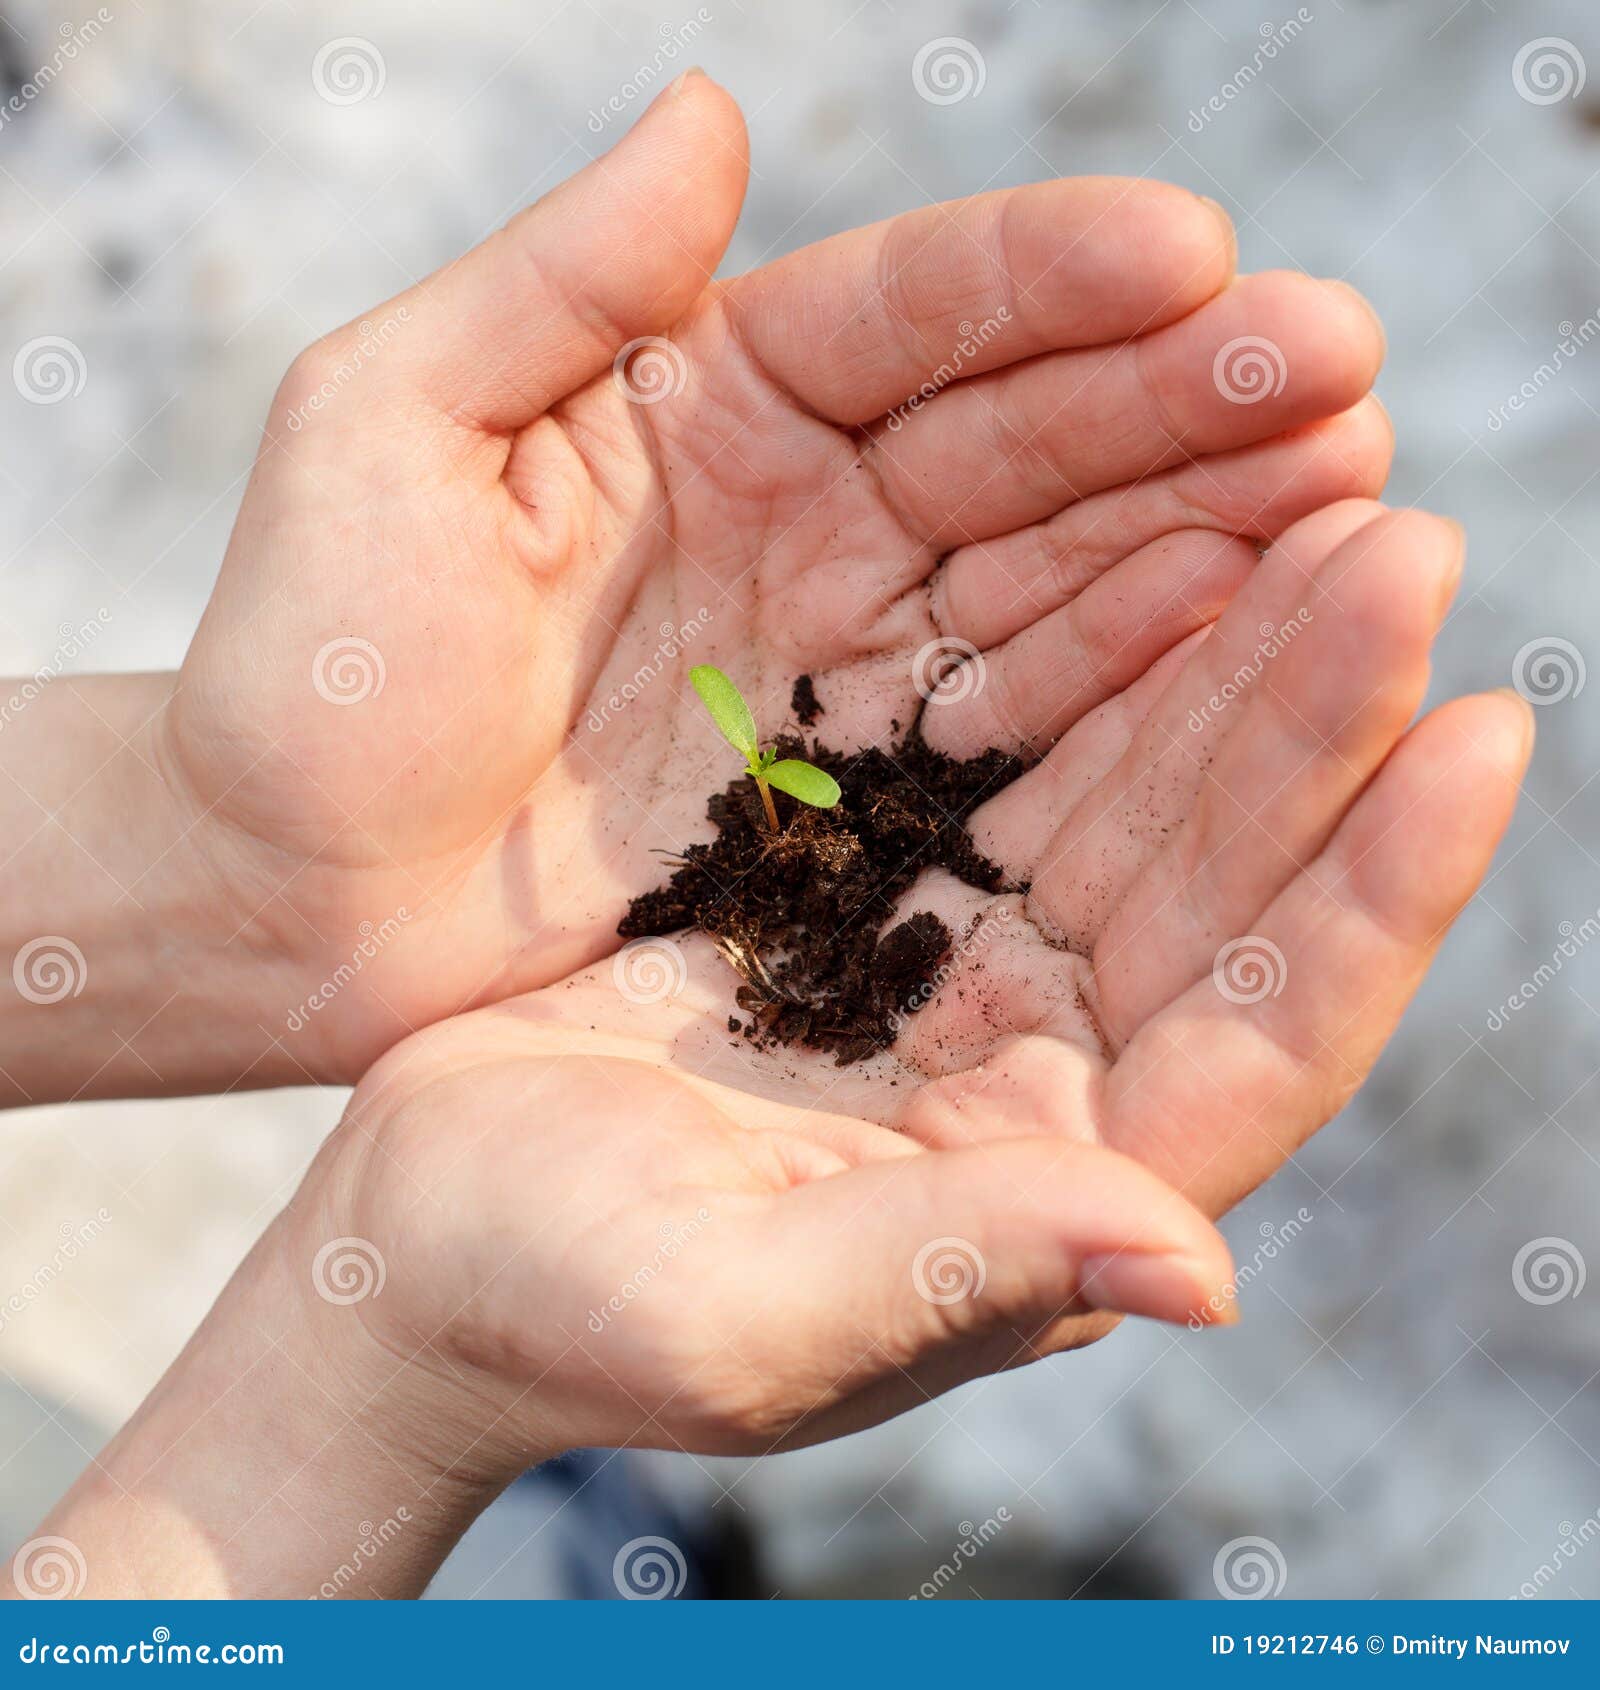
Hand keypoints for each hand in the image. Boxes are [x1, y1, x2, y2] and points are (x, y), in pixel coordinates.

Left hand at [155, 70, 1390, 1086]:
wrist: (296, 894)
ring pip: (1051, 569)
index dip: (1049, 283)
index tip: (1195, 261)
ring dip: (1199, 527)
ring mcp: (845, 652)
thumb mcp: (386, 433)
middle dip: (1183, 400)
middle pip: (1021, 434)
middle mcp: (801, 510)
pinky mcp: (862, 786)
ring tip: (1344, 492)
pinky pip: (1016, 715)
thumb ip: (555, 281)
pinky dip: (1132, 675)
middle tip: (1342, 373)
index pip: (907, 313)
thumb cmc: (311, 668)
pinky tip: (1239, 630)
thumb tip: (707, 114)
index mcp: (700, 395)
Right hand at [306, 500, 1526, 1467]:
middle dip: (1318, 712)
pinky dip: (1086, 635)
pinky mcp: (885, 875)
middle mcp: (1043, 1061)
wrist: (421, 1228)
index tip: (1476, 729)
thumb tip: (1194, 1273)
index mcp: (1043, 1184)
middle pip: (1229, 877)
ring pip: (1141, 784)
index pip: (1270, 1041)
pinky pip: (1018, 736)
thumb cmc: (550, 1300)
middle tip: (1397, 535)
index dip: (1380, 896)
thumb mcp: (738, 1315)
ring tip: (1312, 485)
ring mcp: (969, 955)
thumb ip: (956, 1277)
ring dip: (1229, 643)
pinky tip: (1142, 533)